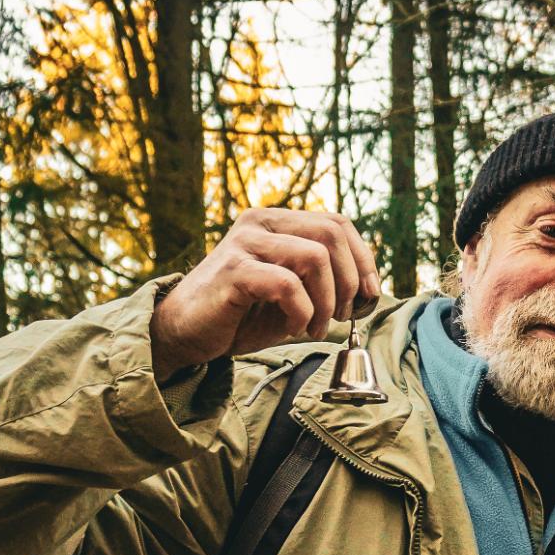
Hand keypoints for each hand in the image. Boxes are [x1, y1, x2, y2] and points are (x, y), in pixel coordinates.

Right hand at [151, 208, 381, 377]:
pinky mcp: (233, 270)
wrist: (185, 333)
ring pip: (314, 257)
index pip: (338, 223)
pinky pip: (287, 285)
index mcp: (277, 222)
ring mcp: (245, 243)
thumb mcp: (290, 293)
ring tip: (313, 327)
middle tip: (341, 315)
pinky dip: (301, 312)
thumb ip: (321, 281)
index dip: (363, 259)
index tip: (369, 294)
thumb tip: (368, 290)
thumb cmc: (241, 315)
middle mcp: (260, 223)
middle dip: (349, 280)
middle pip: (331, 234)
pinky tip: (291, 328)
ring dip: (325, 301)